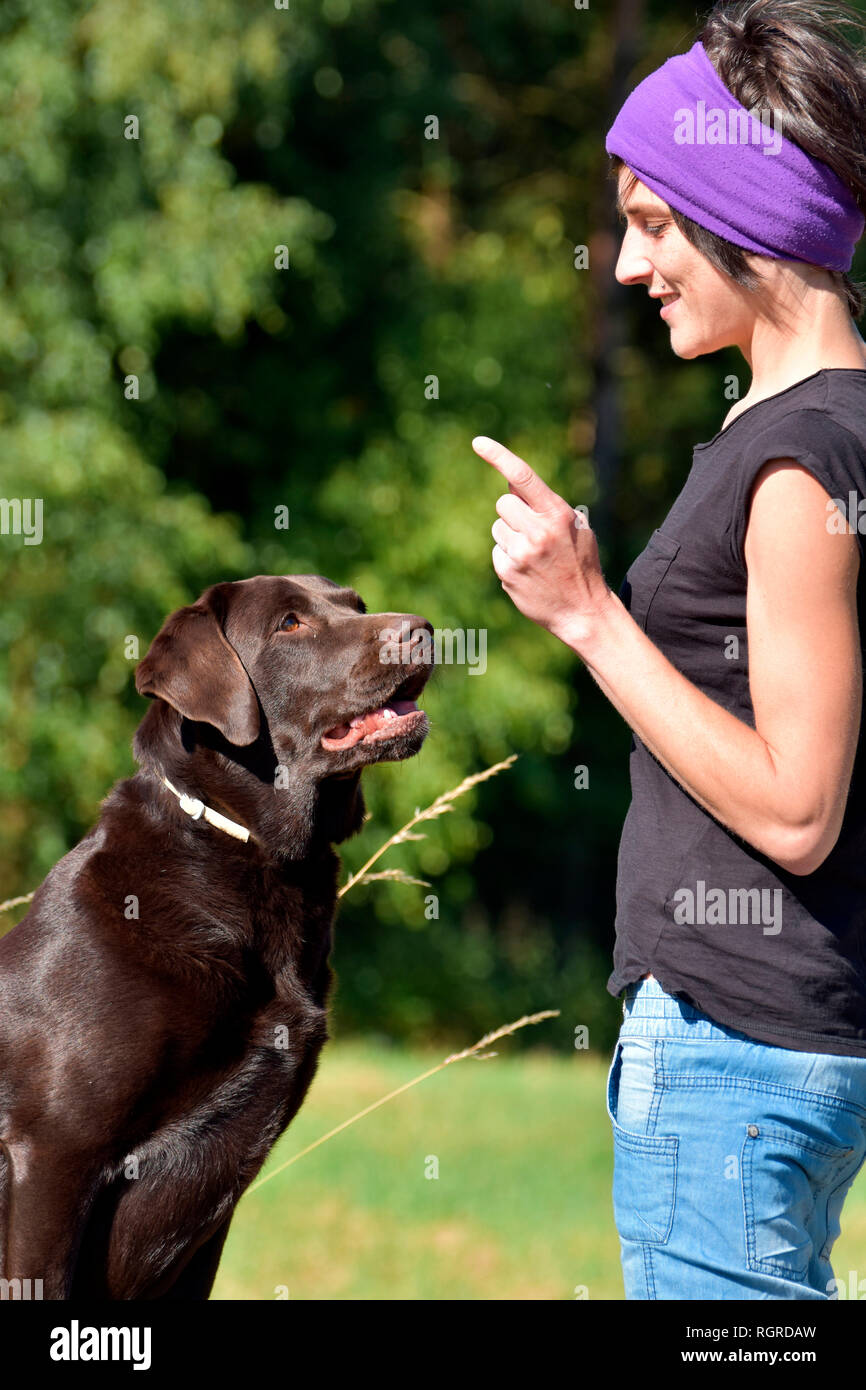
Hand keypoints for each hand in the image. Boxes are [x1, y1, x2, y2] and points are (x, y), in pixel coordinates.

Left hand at [472, 435, 612, 647]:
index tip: (478, 443)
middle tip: (533, 532)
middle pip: (504, 503)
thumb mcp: (578, 529)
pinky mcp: (507, 572)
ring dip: (511, 537)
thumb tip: (514, 483)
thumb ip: (548, 505)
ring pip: (498, 528)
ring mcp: (521, 553)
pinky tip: (528, 572)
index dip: (498, 456)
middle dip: (514, 513)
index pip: (522, 476)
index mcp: (557, 514)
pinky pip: (497, 552)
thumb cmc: (581, 564)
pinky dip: (509, 558)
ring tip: (535, 556)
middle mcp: (537, 531)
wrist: (583, 611)